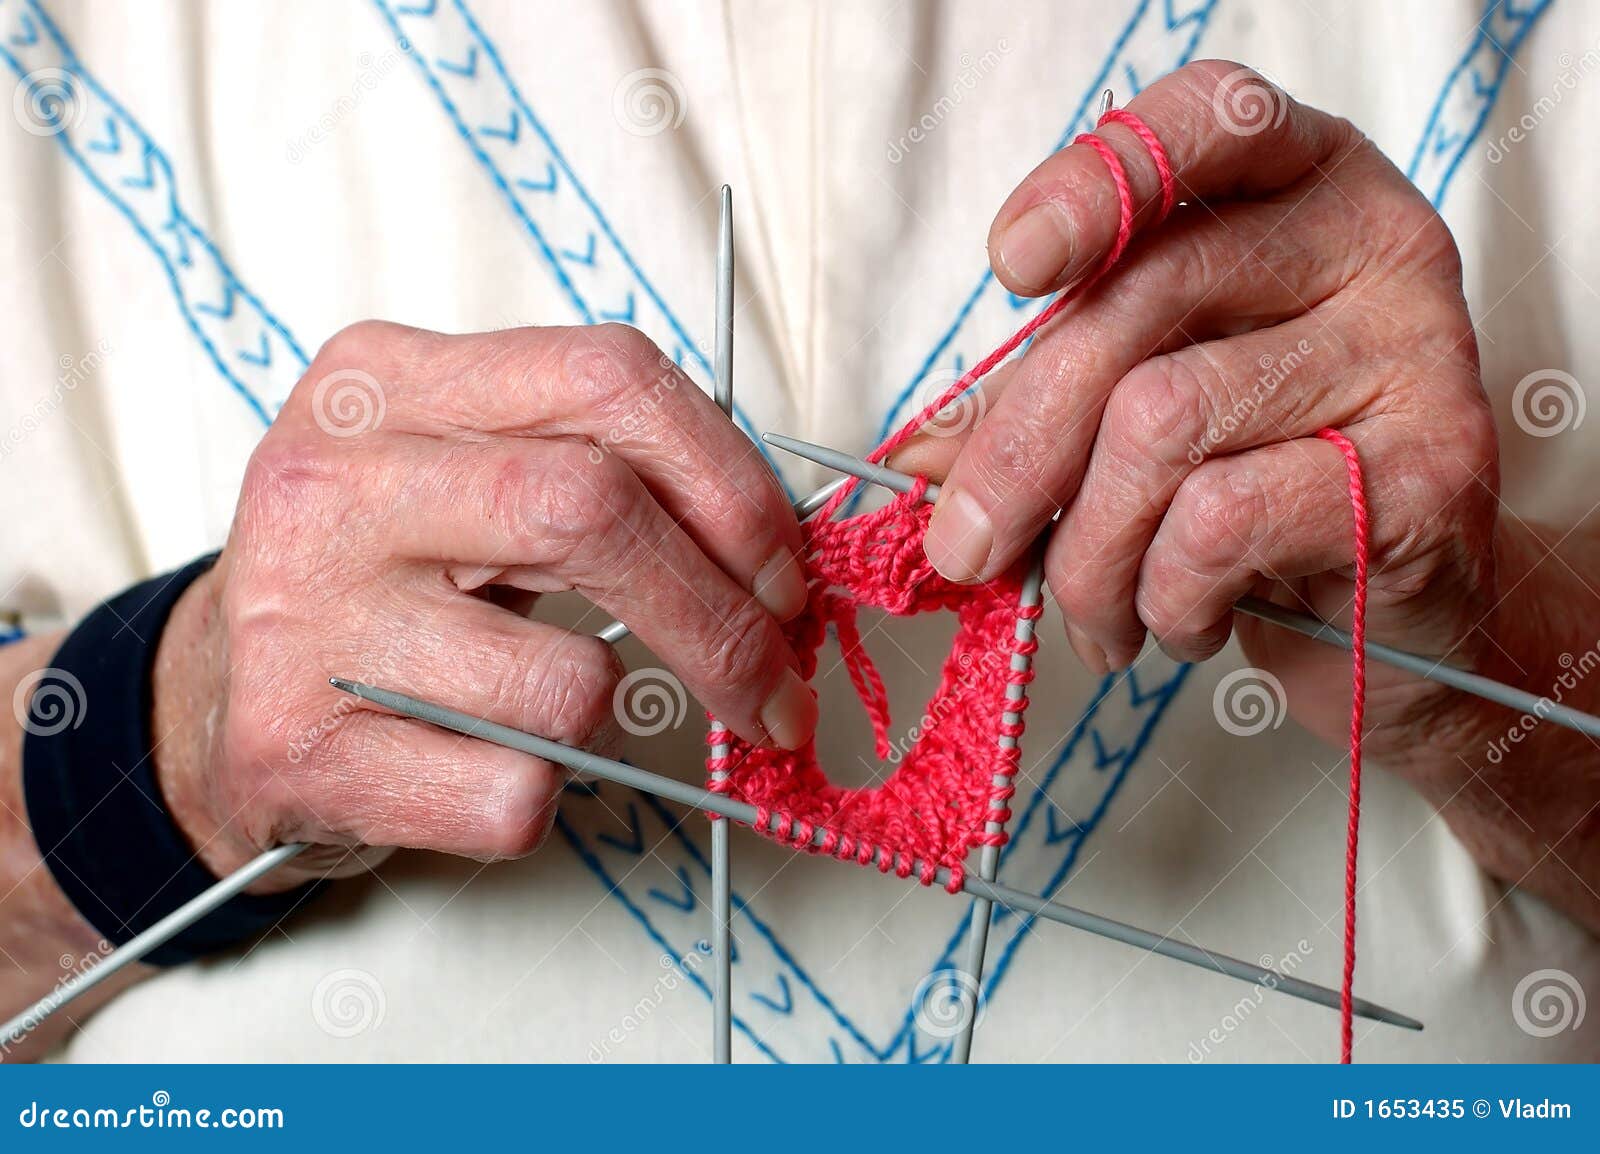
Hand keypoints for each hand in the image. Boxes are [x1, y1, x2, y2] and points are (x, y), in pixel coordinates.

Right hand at [153, 321, 814, 886]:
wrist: (212, 702)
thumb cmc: (381, 581)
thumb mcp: (466, 470)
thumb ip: (603, 465)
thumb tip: (779, 545)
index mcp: (389, 380)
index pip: (610, 379)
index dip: (731, 483)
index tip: (784, 572)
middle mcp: (333, 480)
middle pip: (592, 511)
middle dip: (723, 618)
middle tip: (771, 684)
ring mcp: (303, 616)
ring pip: (566, 680)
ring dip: (609, 715)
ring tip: (548, 703)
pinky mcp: (296, 748)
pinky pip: (512, 793)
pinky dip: (540, 798)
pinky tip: (482, 764)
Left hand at [895, 60, 1498, 763]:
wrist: (1398, 622)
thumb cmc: (1257, 496)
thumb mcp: (1141, 418)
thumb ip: (1044, 400)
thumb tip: (920, 451)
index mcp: (1299, 188)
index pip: (1201, 127)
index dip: (1095, 182)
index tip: (1012, 265)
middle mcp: (1370, 243)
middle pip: (1137, 303)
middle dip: (1016, 452)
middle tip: (964, 549)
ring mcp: (1416, 346)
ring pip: (1160, 423)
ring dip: (1088, 554)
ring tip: (1093, 615)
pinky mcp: (1434, 466)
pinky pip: (1221, 520)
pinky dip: (1165, 596)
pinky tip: (1183, 624)